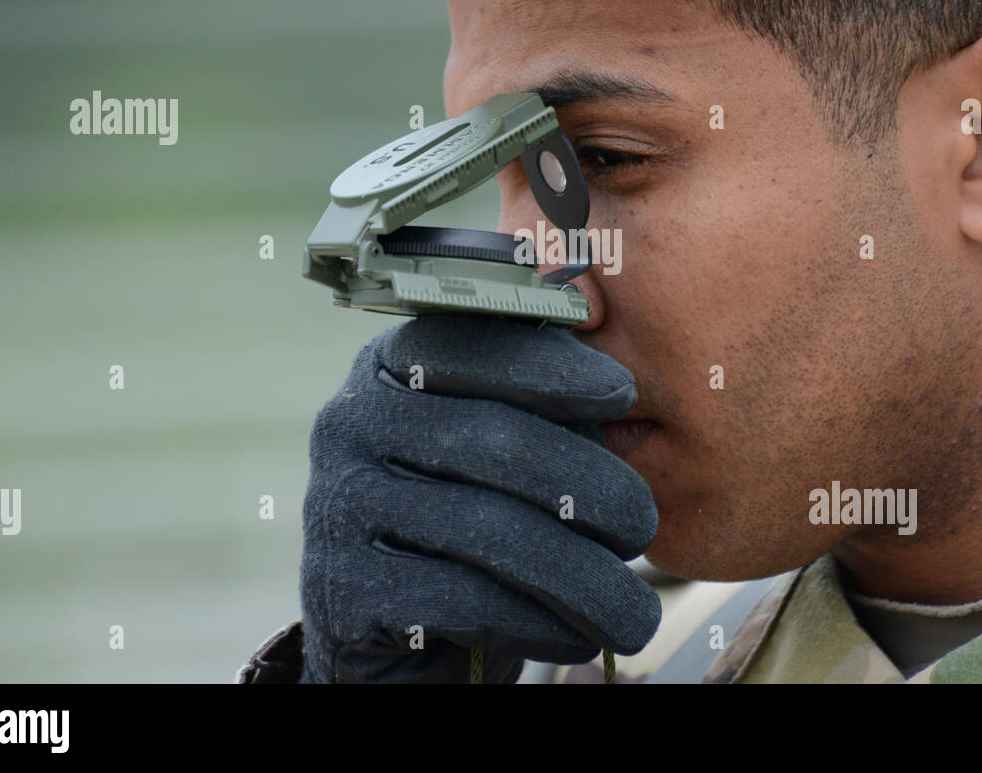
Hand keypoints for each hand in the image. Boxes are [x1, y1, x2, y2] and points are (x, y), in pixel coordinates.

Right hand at [299, 313, 660, 682]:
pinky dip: (537, 623)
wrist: (401, 629)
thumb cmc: (472, 518)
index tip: (623, 395)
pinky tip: (576, 635)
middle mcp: (351, 423)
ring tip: (637, 610)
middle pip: (493, 440)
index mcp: (392, 367)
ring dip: (583, 576)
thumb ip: (548, 412)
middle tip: (643, 525)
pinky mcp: (343, 589)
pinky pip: (462, 601)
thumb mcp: (504, 448)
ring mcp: (337, 505)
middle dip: (589, 485)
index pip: (473, 345)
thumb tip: (623, 404)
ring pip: (488, 530)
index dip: (552, 367)